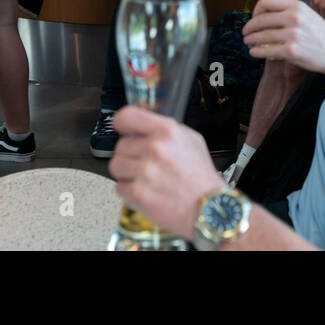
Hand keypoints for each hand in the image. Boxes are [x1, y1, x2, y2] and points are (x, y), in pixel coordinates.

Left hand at [109, 106, 224, 238]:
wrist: (209, 208)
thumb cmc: (201, 177)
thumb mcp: (190, 140)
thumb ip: (164, 130)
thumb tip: (142, 126)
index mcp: (167, 131)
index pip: (127, 117)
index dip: (121, 124)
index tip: (123, 130)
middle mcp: (155, 148)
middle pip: (120, 145)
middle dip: (130, 155)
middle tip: (145, 164)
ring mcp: (146, 171)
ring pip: (116, 166)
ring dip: (127, 173)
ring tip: (144, 179)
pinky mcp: (139, 193)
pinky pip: (119, 187)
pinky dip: (129, 191)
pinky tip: (145, 191)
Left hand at [242, 0, 324, 80]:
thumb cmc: (322, 34)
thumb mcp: (307, 14)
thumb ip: (288, 11)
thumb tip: (265, 13)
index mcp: (297, 5)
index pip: (267, 0)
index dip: (256, 9)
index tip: (254, 17)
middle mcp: (294, 17)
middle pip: (261, 19)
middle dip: (249, 27)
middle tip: (245, 33)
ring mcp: (292, 34)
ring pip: (261, 36)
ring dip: (251, 40)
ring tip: (248, 42)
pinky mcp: (291, 51)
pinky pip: (266, 50)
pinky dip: (257, 52)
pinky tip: (254, 53)